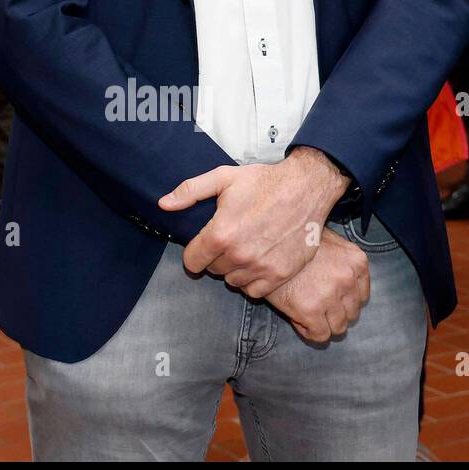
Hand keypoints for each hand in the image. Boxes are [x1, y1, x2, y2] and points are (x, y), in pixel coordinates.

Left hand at [160, 147, 348, 297]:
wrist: (305, 189)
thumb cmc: (263, 182)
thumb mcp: (221, 178)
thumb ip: (189, 192)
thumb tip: (163, 204)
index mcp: (221, 234)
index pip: (192, 261)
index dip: (193, 253)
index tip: (200, 246)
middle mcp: (239, 255)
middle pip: (213, 270)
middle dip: (215, 257)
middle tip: (227, 240)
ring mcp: (261, 268)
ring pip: (233, 281)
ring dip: (233, 269)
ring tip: (243, 249)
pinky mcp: (280, 275)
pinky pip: (255, 291)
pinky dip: (252, 280)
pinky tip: (256, 261)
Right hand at [266, 226, 369, 342]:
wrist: (261, 245)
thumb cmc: (290, 242)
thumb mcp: (323, 239)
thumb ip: (339, 258)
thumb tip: (341, 278)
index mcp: (356, 260)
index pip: (362, 295)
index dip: (343, 299)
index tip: (328, 296)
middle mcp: (348, 278)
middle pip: (352, 313)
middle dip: (334, 312)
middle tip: (314, 303)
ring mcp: (330, 295)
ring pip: (339, 327)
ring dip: (323, 323)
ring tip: (305, 310)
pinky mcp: (311, 310)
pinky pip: (320, 335)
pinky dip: (309, 331)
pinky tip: (296, 317)